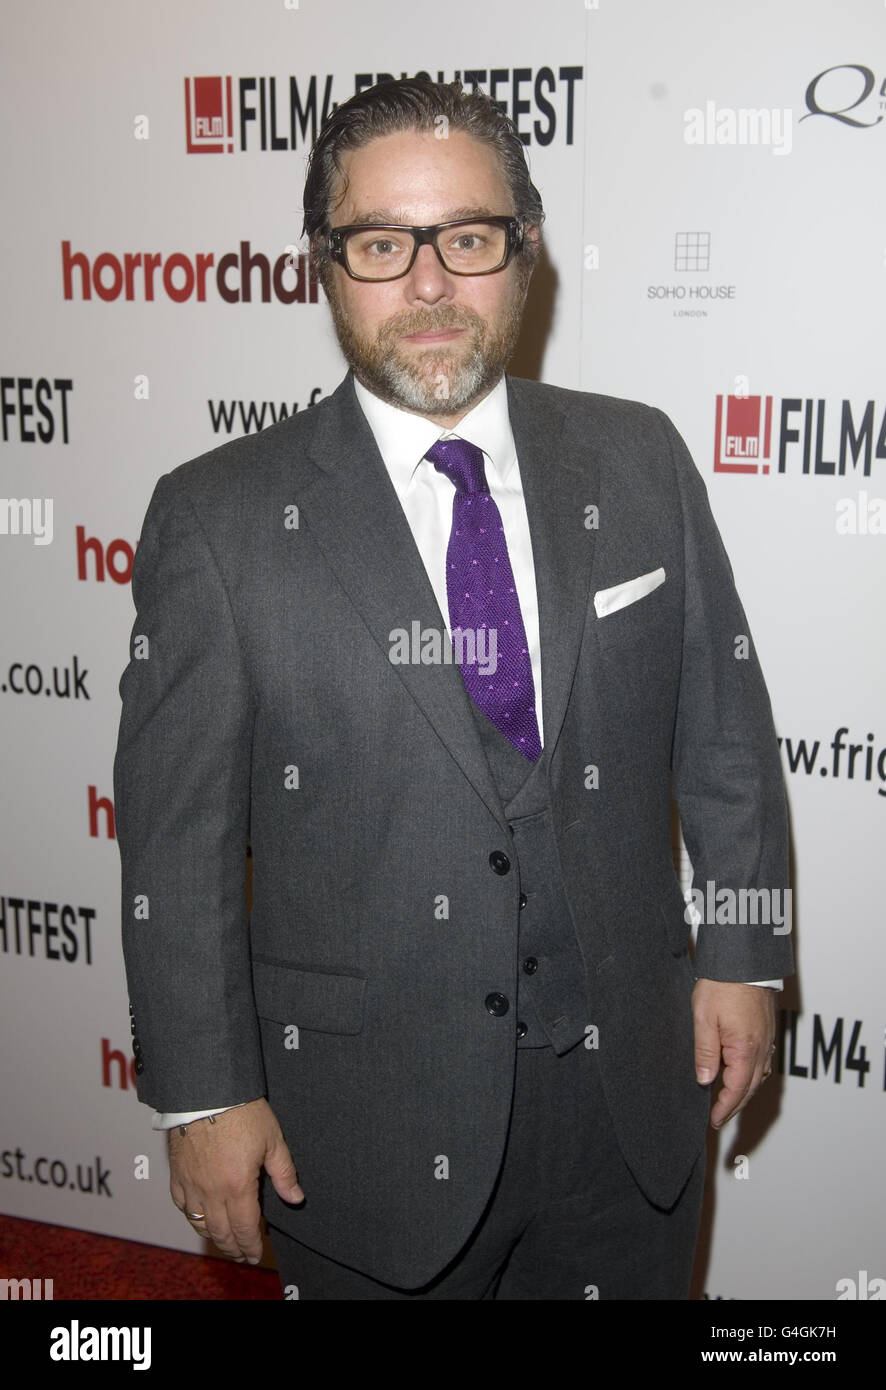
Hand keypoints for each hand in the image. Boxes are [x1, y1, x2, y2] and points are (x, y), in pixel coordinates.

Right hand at [168, 1098, 302, 1262]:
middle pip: (221, 1233)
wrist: (205, 1091)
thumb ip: (284, 1173)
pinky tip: (200, 1218)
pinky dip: (192, 1218)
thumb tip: (295, 1197)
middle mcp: (211, 1192)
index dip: (251, 1246)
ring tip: (225, 1241)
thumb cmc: (241, 1111)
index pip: (245, 1229)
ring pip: (199, 1224)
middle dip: (234, 1248)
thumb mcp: (272, 1139)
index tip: (255, 1254)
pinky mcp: (177, 1174)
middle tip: (242, 1255)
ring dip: (214, 1237)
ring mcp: (191, 1185)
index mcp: (237, 1186)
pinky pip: (182, 1206)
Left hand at [691, 979, 775, 1128]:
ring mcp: (768, 1039)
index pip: (736, 1090)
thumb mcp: (703, 1018)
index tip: (714, 1120)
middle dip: (735, 1105)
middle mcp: (761, 1047)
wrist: (742, 959)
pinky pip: (764, 1061)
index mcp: (745, 1049)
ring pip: (760, 1075)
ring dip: (745, 1091)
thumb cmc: (722, 985)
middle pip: (751, 1087)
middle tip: (719, 1117)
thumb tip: (705, 1080)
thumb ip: (705, 1052)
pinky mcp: (768, 1030)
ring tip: (728, 1101)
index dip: (725, 1108)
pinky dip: (754, 1075)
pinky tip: (744, 1074)